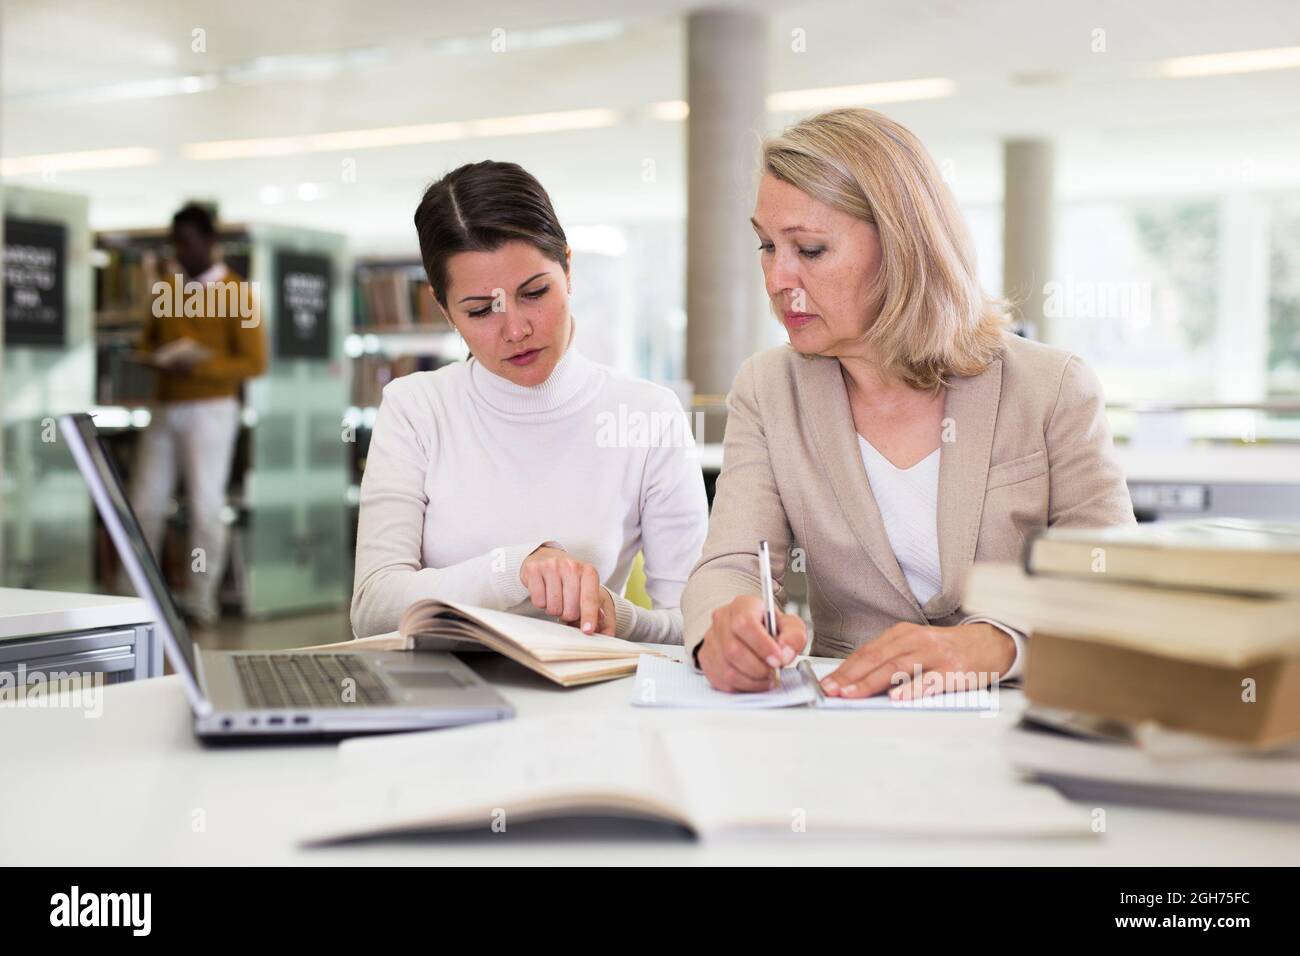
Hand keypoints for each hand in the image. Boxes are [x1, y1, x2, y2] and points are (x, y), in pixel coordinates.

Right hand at [519, 546, 612, 634]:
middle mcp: (571, 566)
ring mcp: (551, 566)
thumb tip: (602, 620)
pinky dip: (541, 603)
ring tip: (554, 596)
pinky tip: (544, 592)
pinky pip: (538, 601)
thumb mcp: (586, 586)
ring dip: (554, 609)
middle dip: (568, 614)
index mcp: (588, 571)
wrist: (545, 556)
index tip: (587, 630)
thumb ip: (595, 604)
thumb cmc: (568, 576)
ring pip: (553, 608)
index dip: (589, 616)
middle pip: (570, 609)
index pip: (589, 599)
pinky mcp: (534, 569)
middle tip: (566, 604)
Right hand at [698, 594, 807, 692]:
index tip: (778, 659)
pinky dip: (742, 686)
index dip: (762, 645)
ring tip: (766, 677)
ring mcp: (711, 641)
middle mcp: (722, 620)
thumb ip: (794, 637)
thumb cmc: (770, 628)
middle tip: (774, 672)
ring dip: (752, 680)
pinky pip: (722, 681)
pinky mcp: (707, 660)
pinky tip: (754, 680)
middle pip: (733, 650)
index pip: (745, 623)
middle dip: (759, 668)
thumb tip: (785, 654)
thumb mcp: (790, 625)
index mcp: (742, 606)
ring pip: (727, 669)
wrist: (753, 632)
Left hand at [821, 621, 1014, 700]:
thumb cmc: (947, 650)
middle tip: (832, 690)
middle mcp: (916, 640)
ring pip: (898, 667)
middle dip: (851, 676)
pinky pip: (930, 680)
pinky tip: (898, 697)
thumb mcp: (915, 647)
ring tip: (853, 694)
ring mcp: (935, 654)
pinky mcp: (954, 669)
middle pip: (877, 658)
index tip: (827, 683)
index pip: (867, 652)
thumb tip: (857, 682)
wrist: (989, 643)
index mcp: (902, 634)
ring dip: (872, 682)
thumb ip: (890, 661)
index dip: (845, 669)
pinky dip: (913, 689)